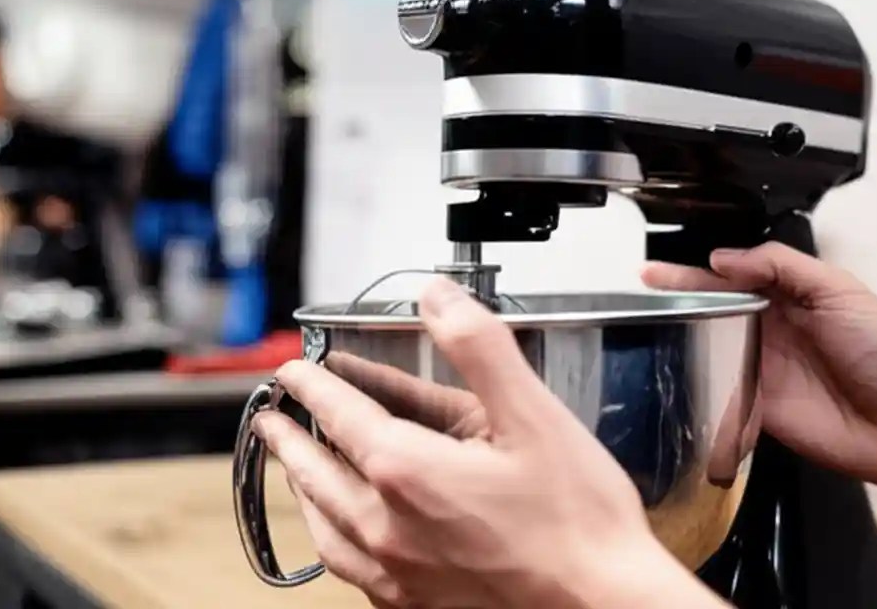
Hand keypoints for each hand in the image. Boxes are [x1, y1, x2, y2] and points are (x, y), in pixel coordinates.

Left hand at [254, 279, 720, 608]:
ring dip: (304, 490)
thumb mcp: (533, 415)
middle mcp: (387, 526)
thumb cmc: (578, 522)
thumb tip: (438, 298)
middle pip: (317, 472)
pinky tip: (344, 538)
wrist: (604, 607)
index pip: (339, 414)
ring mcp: (396, 573)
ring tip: (296, 472)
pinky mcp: (413, 605)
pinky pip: (349, 568)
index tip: (292, 372)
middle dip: (291, 438)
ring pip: (325, 526)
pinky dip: (333, 540)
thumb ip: (479, 347)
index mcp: (407, 471)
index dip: (312, 385)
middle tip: (272, 419)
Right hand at [642, 242, 876, 490]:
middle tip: (637, 298)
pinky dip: (695, 388)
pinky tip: (669, 378)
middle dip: (674, 304)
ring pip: (708, 352)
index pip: (732, 278)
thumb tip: (725, 259)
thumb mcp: (840, 291)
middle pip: (711, 314)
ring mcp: (761, 373)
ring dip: (678, 343)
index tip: (655, 272)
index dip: (694, 274)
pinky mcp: (755, 411)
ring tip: (640, 331)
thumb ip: (782, 267)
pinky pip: (716, 396)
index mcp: (791, 299)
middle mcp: (770, 333)